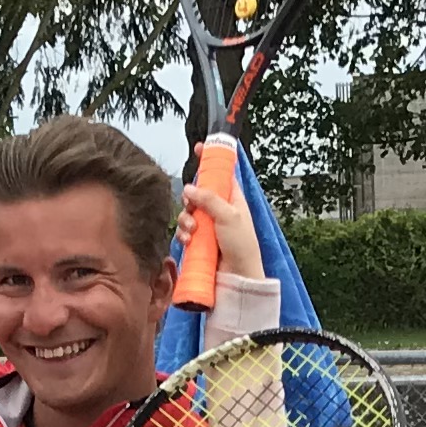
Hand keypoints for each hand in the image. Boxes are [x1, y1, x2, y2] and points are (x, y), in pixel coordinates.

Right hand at [185, 153, 263, 281]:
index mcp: (232, 199)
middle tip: (192, 207)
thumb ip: (209, 199)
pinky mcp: (199, 242)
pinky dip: (184, 234)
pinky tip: (189, 241)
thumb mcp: (229, 216)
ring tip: (193, 231)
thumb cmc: (242, 245)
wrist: (238, 277)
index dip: (210, 161)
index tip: (200, 148)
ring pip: (188, 213)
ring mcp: (209, 226)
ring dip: (185, 220)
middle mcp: (219, 210)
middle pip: (198, 193)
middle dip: (190, 199)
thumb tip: (189, 188)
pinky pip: (185, 231)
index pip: (220, 174)